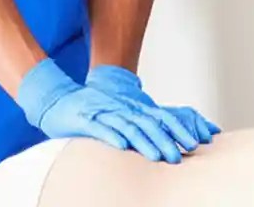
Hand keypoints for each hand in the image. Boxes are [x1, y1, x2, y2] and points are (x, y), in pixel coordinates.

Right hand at [87, 65, 219, 146]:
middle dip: (165, 141)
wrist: (57, 97)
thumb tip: (166, 136)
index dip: (179, 129)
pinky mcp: (85, 120)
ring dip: (143, 142)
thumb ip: (142, 122)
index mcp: (133, 108)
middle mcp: (123, 109)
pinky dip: (112, 136)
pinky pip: (100, 129)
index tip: (195, 143)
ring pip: (128, 128)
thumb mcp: (122, 112)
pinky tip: (122, 146)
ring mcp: (104, 113)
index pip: (162, 117)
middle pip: (149, 125)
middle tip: (179, 157)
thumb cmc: (94, 108)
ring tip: (156, 157)